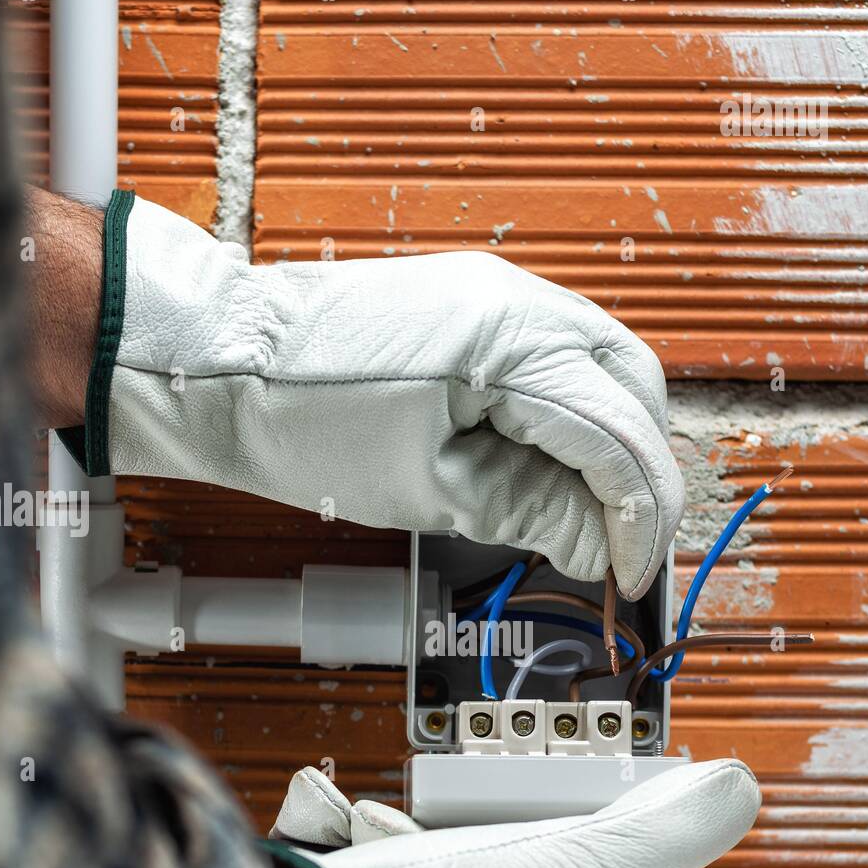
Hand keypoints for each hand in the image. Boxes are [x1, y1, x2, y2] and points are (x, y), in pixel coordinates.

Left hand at [96, 195, 681, 598]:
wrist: (225, 363)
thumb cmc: (300, 418)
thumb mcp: (427, 489)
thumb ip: (530, 513)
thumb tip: (597, 545)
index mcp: (509, 341)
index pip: (616, 435)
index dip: (639, 517)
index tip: (634, 575)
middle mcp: (521, 299)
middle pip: (634, 389)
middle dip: (642, 476)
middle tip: (628, 547)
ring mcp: (504, 292)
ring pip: (610, 369)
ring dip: (617, 444)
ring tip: (600, 513)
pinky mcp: (483, 305)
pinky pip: (566, 357)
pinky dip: (582, 415)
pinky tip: (563, 463)